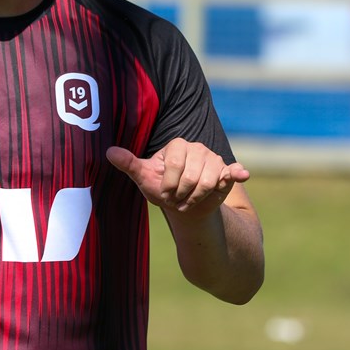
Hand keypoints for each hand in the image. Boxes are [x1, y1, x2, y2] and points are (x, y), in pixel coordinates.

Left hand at [106, 138, 248, 215]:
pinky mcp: (226, 171)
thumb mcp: (145, 178)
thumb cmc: (163, 188)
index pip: (174, 165)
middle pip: (192, 176)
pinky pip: (232, 171)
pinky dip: (236, 173)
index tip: (166, 193)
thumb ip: (129, 164)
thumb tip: (108, 152)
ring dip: (198, 198)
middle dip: (183, 194)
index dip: (169, 185)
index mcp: (176, 145)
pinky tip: (241, 174)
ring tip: (190, 200)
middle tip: (179, 199)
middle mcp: (197, 148)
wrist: (185, 204)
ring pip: (209, 181)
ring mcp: (213, 159)